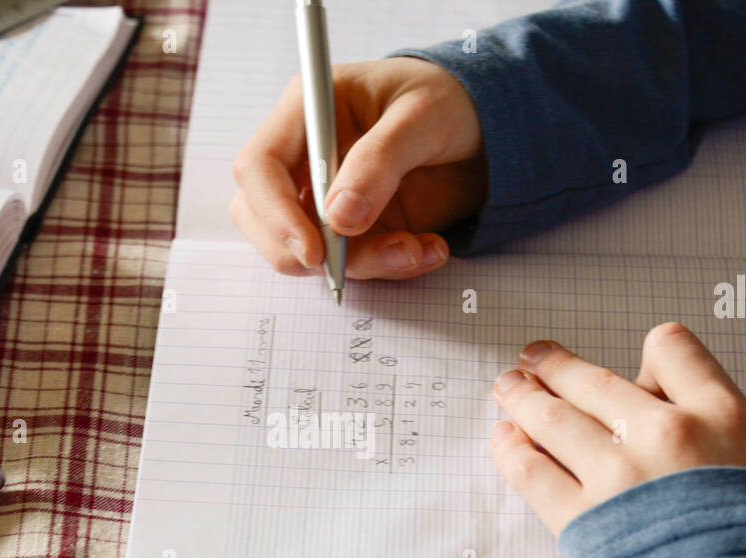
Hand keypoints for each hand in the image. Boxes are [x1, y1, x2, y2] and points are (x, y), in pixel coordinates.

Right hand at [230, 57, 485, 279]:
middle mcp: (305, 156)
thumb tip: (338, 217)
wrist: (487, 132)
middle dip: (304, 252)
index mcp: (309, 110)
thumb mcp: (424, 116)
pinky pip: (350, 263)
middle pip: (260, 217)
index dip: (274, 212)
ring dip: (359, 265)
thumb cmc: (450, 101)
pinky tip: (426, 249)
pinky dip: (387, 267)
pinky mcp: (350, 229)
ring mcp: (323, 197)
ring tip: (416, 250)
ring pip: (304, 250)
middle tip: (350, 266)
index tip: (313, 250)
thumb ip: (380, 160)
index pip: (259, 167)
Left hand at [490, 323, 745, 535]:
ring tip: (506, 388)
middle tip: (534, 360)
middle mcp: (661, 433)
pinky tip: (503, 439)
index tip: (639, 367)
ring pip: (552, 417)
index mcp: (722, 417)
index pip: (672, 351)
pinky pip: (531, 471)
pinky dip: (511, 451)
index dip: (653, 355)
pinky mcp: (580, 519)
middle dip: (558, 366)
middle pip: (593, 380)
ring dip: (523, 398)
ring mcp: (615, 475)